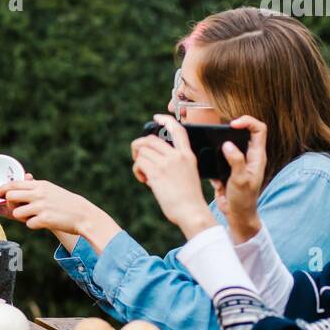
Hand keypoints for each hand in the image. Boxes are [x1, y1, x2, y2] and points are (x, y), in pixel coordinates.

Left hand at [130, 114, 216, 238]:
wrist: (191, 211)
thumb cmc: (189, 198)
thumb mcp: (188, 174)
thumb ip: (175, 163)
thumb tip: (153, 159)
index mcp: (188, 155)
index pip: (178, 130)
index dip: (166, 120)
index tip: (157, 117)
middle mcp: (177, 156)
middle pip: (151, 140)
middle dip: (140, 146)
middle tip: (139, 158)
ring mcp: (167, 164)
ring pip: (142, 152)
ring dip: (138, 162)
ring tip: (145, 175)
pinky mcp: (156, 173)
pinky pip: (139, 163)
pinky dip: (137, 171)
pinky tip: (144, 180)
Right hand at [210, 115, 267, 243]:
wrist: (237, 215)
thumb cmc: (243, 199)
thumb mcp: (240, 180)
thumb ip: (235, 161)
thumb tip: (227, 144)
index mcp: (257, 156)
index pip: (259, 129)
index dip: (247, 122)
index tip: (232, 125)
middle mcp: (249, 156)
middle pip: (244, 132)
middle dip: (230, 128)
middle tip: (218, 130)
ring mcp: (238, 161)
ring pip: (229, 143)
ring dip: (219, 142)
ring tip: (210, 143)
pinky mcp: (227, 168)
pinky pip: (218, 156)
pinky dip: (212, 156)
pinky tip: (209, 163)